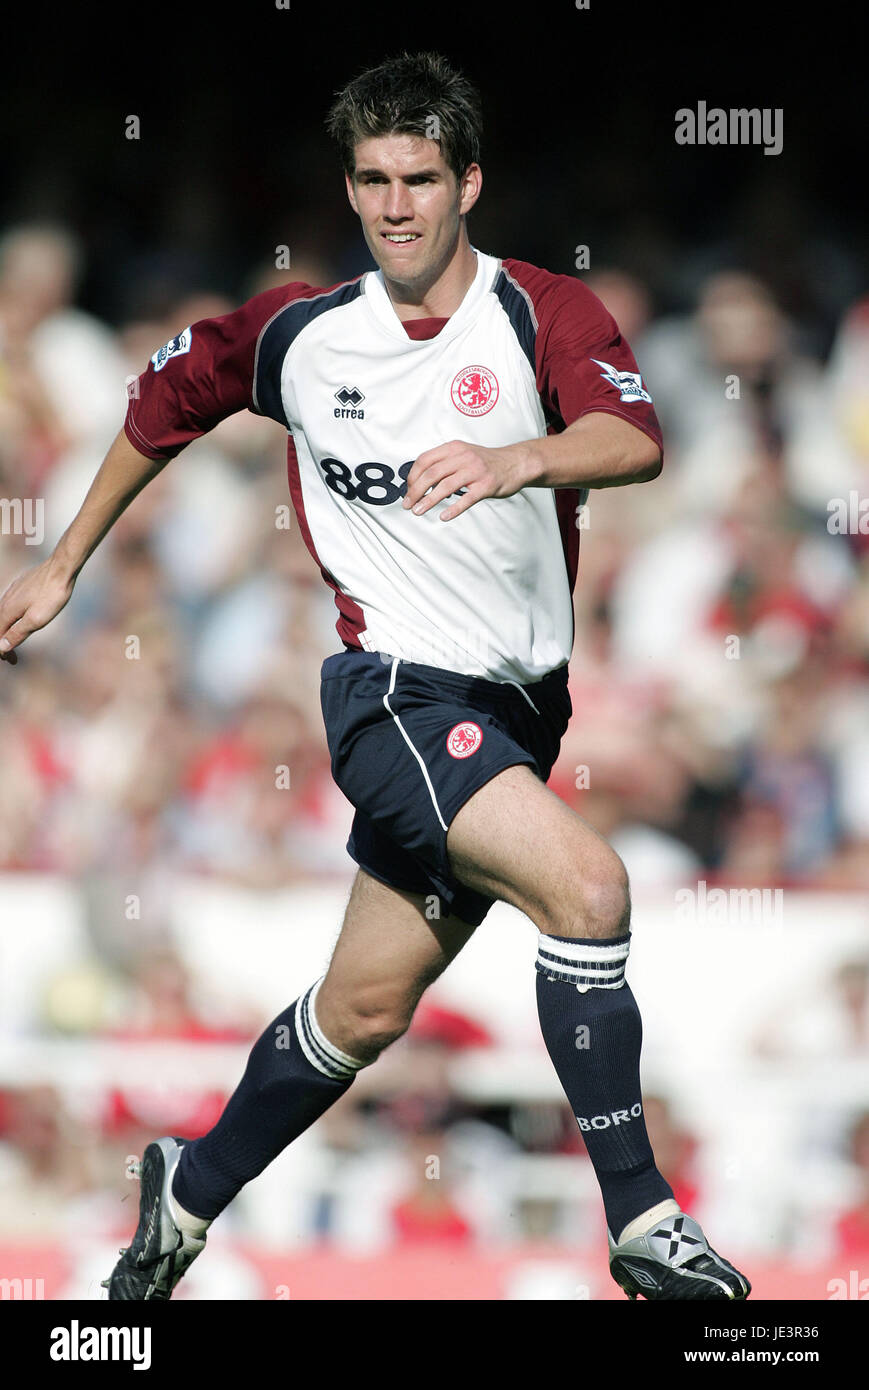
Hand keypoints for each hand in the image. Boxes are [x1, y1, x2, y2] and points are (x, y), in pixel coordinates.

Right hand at [0, 559, 76, 664]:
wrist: (61, 568)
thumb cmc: (51, 595)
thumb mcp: (36, 619)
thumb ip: (17, 633)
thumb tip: (1, 646)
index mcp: (7, 610)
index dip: (2, 650)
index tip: (11, 661)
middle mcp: (6, 600)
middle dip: (3, 642)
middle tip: (12, 658)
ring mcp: (13, 591)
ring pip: (4, 615)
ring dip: (7, 630)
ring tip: (13, 642)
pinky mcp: (21, 586)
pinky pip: (10, 605)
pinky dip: (12, 618)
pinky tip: (18, 620)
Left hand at [401, 439, 534, 520]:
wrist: (515, 463)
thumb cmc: (485, 462)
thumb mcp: (463, 454)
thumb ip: (443, 462)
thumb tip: (419, 480)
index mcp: (454, 448)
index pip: (425, 460)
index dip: (412, 476)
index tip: (407, 490)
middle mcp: (463, 456)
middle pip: (432, 473)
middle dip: (415, 490)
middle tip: (407, 504)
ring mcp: (475, 471)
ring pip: (445, 486)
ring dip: (428, 500)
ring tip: (418, 511)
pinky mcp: (486, 485)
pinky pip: (466, 499)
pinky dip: (453, 509)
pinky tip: (443, 517)